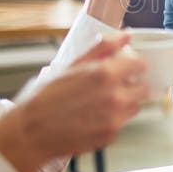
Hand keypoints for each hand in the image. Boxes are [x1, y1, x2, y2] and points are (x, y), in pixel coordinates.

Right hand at [0, 34, 147, 171]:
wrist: (30, 132)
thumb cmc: (46, 97)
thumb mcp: (72, 65)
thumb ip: (103, 48)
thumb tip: (126, 35)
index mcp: (105, 74)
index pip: (141, 65)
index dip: (133, 65)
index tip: (126, 68)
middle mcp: (114, 97)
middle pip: (142, 88)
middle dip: (130, 85)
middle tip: (111, 86)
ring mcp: (114, 119)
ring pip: (134, 107)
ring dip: (124, 103)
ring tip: (99, 103)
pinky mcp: (110, 136)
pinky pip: (122, 123)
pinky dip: (112, 120)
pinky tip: (93, 117)